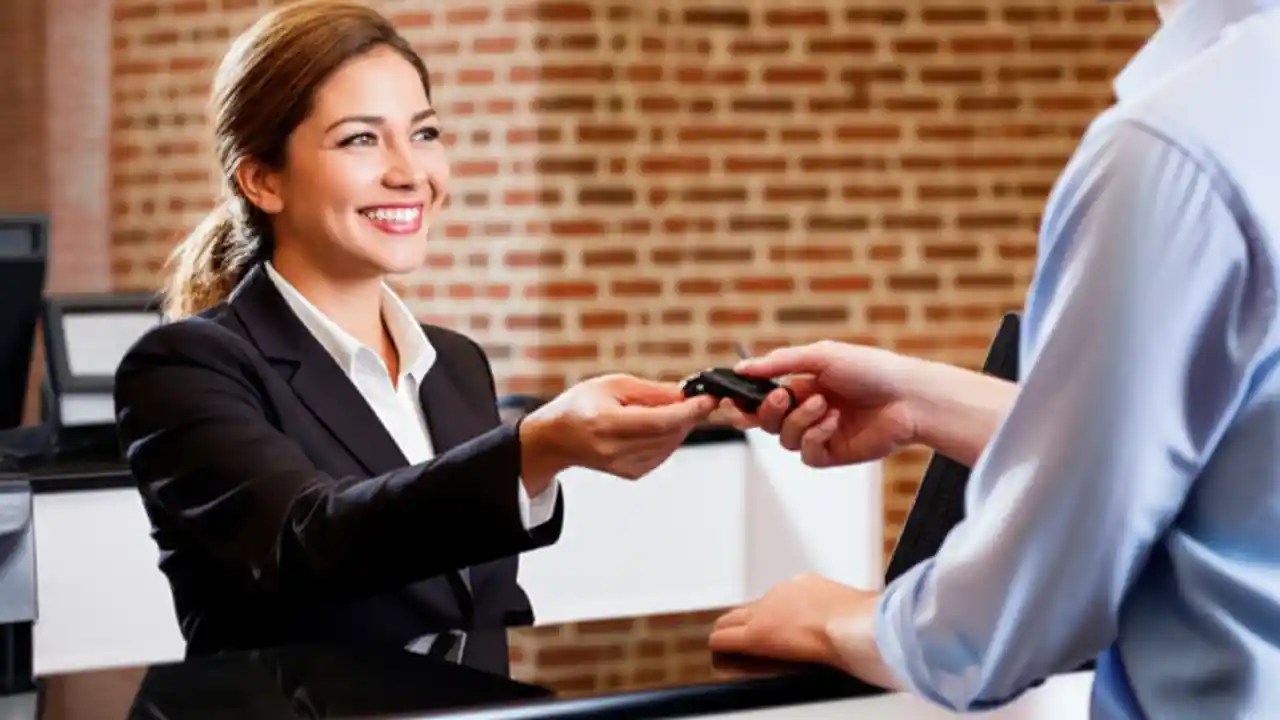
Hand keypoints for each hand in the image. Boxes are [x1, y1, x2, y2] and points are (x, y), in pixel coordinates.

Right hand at [519, 374, 715, 488]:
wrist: (557, 438)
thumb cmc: (580, 406)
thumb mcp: (613, 385)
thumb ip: (651, 391)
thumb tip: (684, 394)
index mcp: (606, 423)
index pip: (660, 421)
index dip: (689, 411)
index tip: (708, 399)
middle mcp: (614, 449)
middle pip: (669, 434)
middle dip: (690, 416)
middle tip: (698, 399)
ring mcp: (623, 466)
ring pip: (670, 445)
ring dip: (680, 427)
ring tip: (671, 409)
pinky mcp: (631, 474)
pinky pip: (663, 454)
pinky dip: (669, 438)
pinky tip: (657, 426)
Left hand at [710, 574, 897, 688]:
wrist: (853, 624)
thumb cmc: (863, 620)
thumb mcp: (856, 606)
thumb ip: (846, 609)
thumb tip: (861, 613)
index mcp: (806, 585)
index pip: (779, 599)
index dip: (775, 614)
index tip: (779, 624)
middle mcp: (782, 593)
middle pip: (751, 606)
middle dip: (746, 620)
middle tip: (741, 633)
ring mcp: (766, 612)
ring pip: (733, 618)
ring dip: (731, 630)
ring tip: (728, 641)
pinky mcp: (757, 634)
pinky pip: (726, 637)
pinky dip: (721, 644)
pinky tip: (719, 652)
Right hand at [715, 341, 920, 467]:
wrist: (908, 397)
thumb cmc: (871, 369)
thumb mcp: (821, 356)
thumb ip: (779, 362)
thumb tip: (741, 369)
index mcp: (799, 383)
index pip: (758, 396)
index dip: (741, 400)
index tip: (728, 398)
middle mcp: (805, 409)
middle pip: (763, 420)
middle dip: (767, 410)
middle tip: (783, 395)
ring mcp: (818, 432)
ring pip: (782, 438)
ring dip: (799, 419)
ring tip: (824, 404)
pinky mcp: (832, 452)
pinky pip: (806, 453)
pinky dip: (815, 436)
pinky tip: (834, 421)